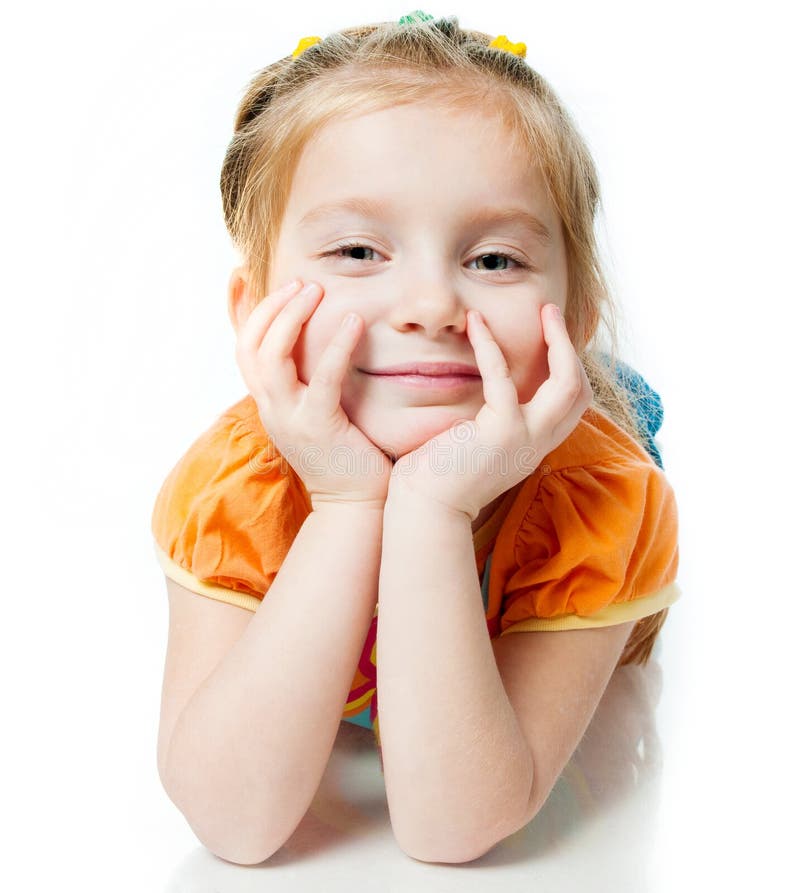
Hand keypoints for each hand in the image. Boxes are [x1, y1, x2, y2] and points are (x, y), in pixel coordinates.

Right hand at [235, 279, 392, 509]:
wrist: (356, 505)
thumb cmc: (347, 455)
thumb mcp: (318, 414)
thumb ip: (310, 383)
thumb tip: (317, 349)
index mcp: (269, 404)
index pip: (243, 349)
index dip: (245, 311)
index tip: (254, 277)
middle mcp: (271, 410)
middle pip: (249, 347)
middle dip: (271, 307)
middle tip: (300, 283)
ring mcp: (291, 420)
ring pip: (272, 359)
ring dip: (290, 319)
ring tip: (315, 291)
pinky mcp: (320, 428)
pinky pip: (322, 381)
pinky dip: (335, 347)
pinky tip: (354, 322)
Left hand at [389, 304, 592, 519]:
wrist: (425, 509)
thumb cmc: (439, 478)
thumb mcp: (477, 446)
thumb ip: (491, 423)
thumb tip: (485, 397)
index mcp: (534, 446)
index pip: (573, 405)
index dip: (570, 367)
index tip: (554, 338)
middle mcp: (538, 444)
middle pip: (581, 390)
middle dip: (572, 347)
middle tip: (553, 313)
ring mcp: (525, 438)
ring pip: (568, 383)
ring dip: (558, 341)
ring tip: (542, 310)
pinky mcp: (501, 432)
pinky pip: (503, 377)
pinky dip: (490, 345)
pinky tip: (476, 323)